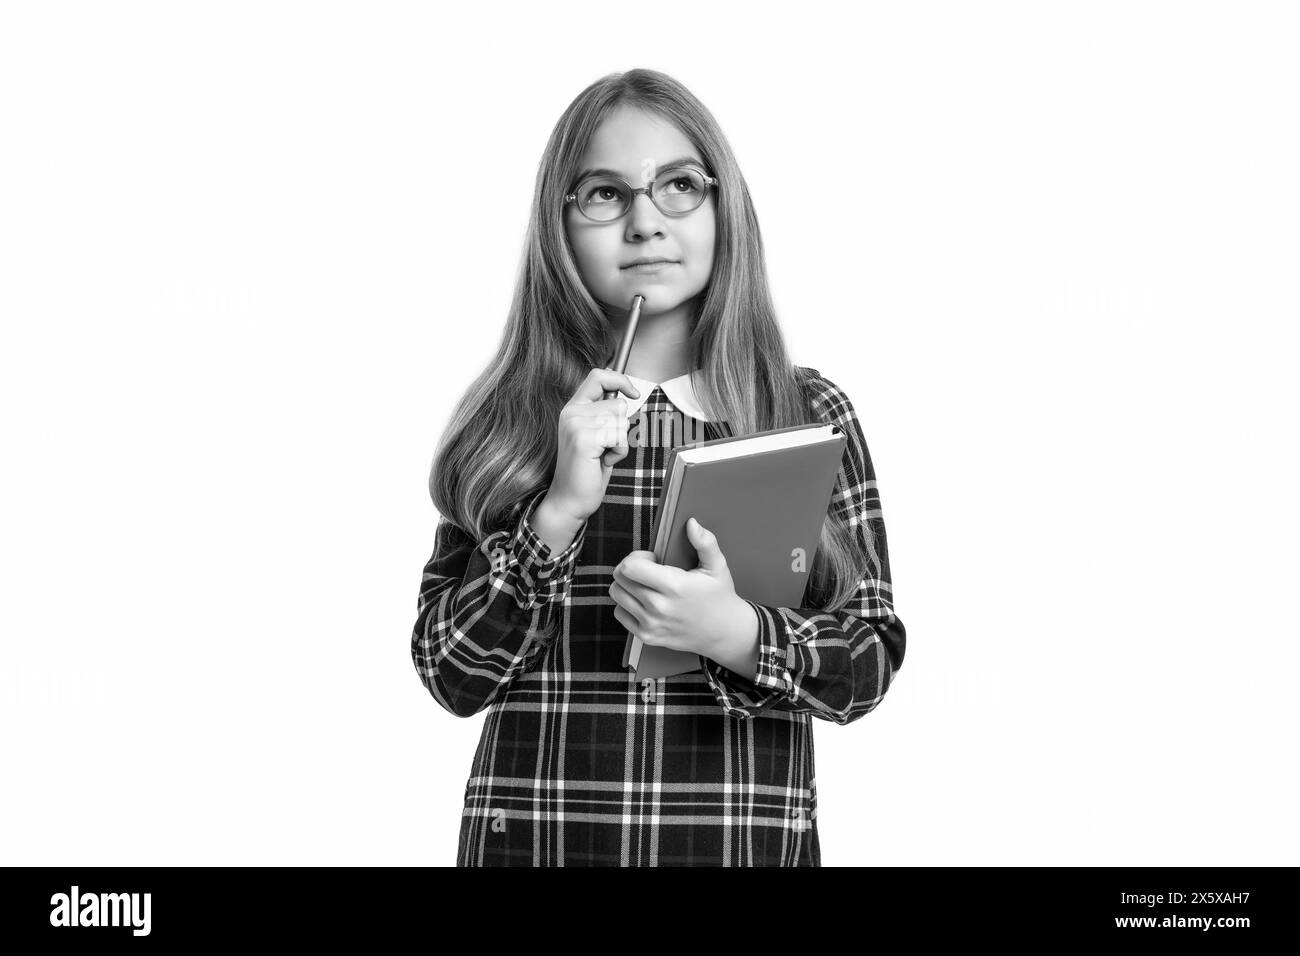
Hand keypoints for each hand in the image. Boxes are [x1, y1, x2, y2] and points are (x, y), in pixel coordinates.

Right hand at [546, 368, 639, 522]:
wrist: (569, 499)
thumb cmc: (586, 470)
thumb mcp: (596, 436)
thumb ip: (604, 414)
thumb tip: (625, 396)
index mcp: (573, 408)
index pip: (598, 376)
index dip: (620, 380)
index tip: (634, 392)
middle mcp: (572, 413)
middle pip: (618, 404)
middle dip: (620, 428)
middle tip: (603, 447)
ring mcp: (576, 425)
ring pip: (621, 421)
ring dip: (619, 442)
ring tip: (601, 455)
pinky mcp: (584, 439)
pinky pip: (619, 436)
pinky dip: (618, 452)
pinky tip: (602, 461)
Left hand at [609, 517, 758, 665]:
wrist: (725, 633)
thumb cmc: (720, 596)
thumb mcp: (718, 566)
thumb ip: (705, 542)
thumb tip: (691, 523)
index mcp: (674, 586)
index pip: (629, 567)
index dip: (637, 556)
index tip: (652, 558)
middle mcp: (659, 607)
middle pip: (620, 578)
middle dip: (630, 567)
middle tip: (649, 570)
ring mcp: (651, 624)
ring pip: (617, 594)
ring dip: (627, 585)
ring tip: (646, 585)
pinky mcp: (647, 636)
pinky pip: (619, 613)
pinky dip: (626, 604)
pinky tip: (644, 601)